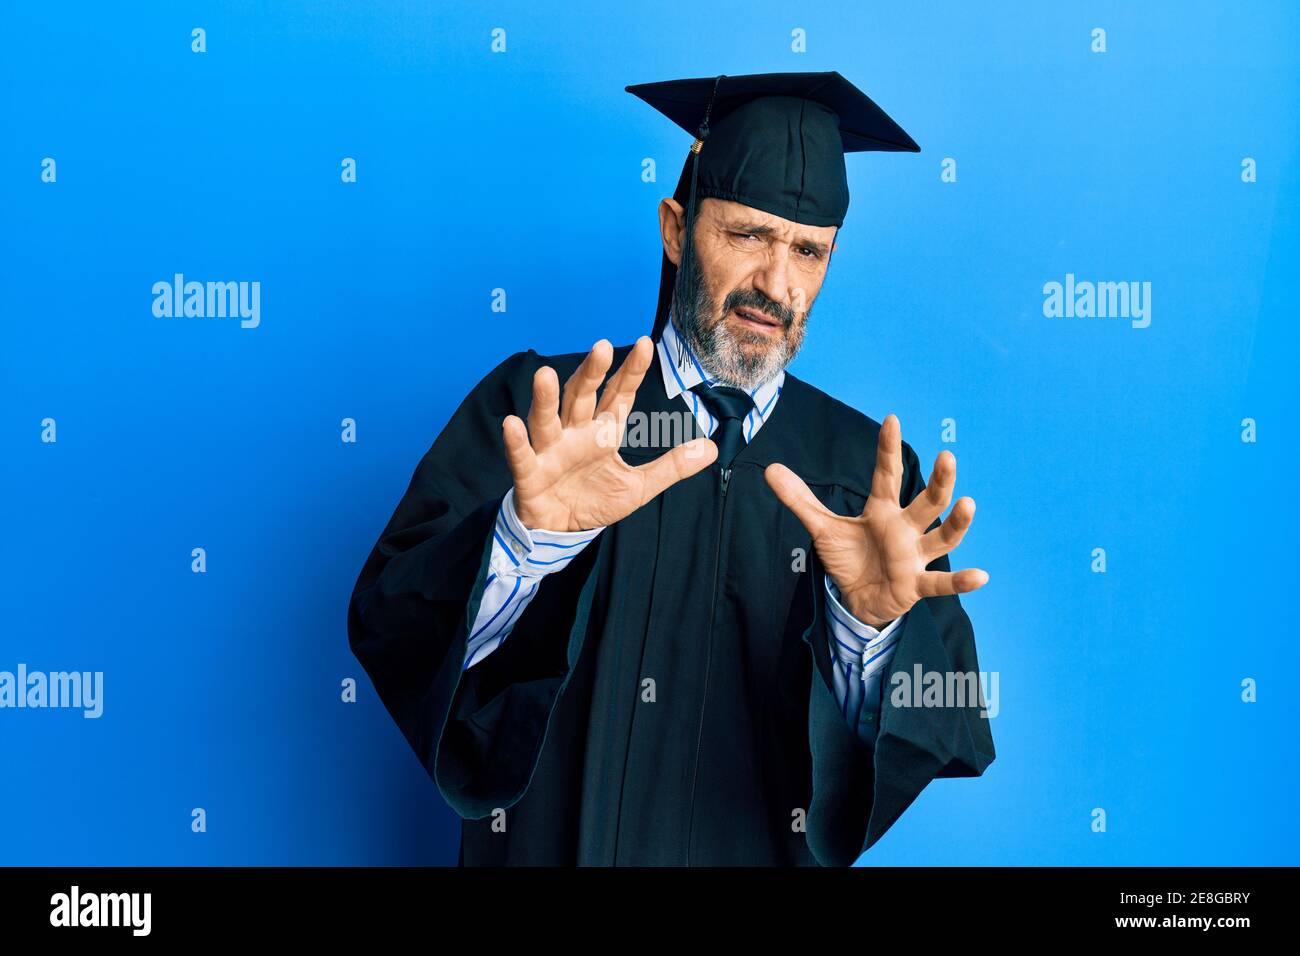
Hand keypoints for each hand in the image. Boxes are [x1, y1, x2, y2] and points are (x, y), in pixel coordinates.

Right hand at [503, 337, 716, 531]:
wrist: (561, 531)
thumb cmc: (595, 499)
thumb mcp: (640, 487)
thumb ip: (671, 466)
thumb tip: (712, 449)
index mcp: (602, 431)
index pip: (619, 395)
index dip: (631, 372)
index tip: (646, 344)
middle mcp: (575, 433)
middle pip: (581, 397)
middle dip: (590, 373)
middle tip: (601, 347)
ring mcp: (550, 451)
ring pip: (546, 419)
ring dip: (545, 398)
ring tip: (543, 374)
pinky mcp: (530, 474)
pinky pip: (522, 456)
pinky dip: (516, 441)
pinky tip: (511, 424)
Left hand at [765, 414, 987, 626]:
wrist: (857, 599)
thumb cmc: (849, 558)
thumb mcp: (821, 528)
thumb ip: (799, 499)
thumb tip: (769, 469)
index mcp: (882, 511)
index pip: (887, 475)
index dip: (888, 449)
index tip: (892, 419)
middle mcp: (905, 528)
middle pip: (928, 502)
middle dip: (940, 481)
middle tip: (947, 456)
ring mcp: (915, 556)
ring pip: (942, 537)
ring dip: (958, 523)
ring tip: (969, 503)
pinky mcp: (917, 584)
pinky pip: (942, 583)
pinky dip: (961, 582)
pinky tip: (981, 576)